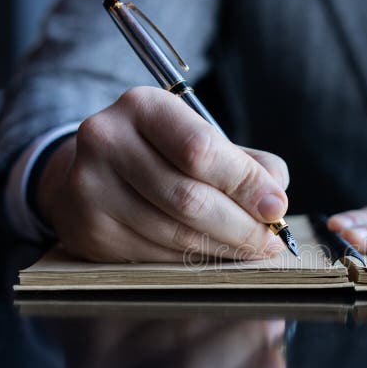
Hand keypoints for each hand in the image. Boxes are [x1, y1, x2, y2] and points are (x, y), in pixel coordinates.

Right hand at [37, 86, 290, 261]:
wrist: (92, 170)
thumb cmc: (164, 154)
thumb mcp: (202, 139)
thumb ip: (247, 163)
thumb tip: (274, 200)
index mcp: (143, 107)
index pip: (201, 150)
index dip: (245, 184)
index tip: (276, 208)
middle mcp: (107, 140)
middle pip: (188, 198)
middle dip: (241, 226)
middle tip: (270, 241)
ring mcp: (91, 187)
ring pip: (174, 233)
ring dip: (223, 249)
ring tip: (252, 250)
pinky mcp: (89, 229)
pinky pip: (156, 255)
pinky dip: (194, 261)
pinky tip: (214, 256)